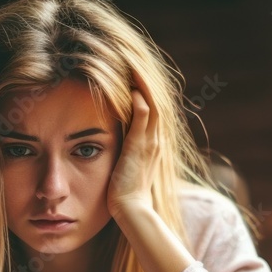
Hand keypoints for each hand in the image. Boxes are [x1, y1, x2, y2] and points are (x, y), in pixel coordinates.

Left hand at [107, 70, 159, 221]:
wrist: (132, 211)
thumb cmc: (125, 194)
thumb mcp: (126, 168)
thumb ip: (125, 153)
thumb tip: (115, 143)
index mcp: (154, 144)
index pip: (153, 110)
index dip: (146, 92)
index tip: (133, 75)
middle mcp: (156, 140)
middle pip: (156, 102)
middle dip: (146, 81)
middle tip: (134, 61)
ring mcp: (150, 143)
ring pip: (153, 105)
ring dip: (144, 84)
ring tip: (133, 65)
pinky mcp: (139, 147)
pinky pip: (143, 118)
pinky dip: (140, 101)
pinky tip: (133, 88)